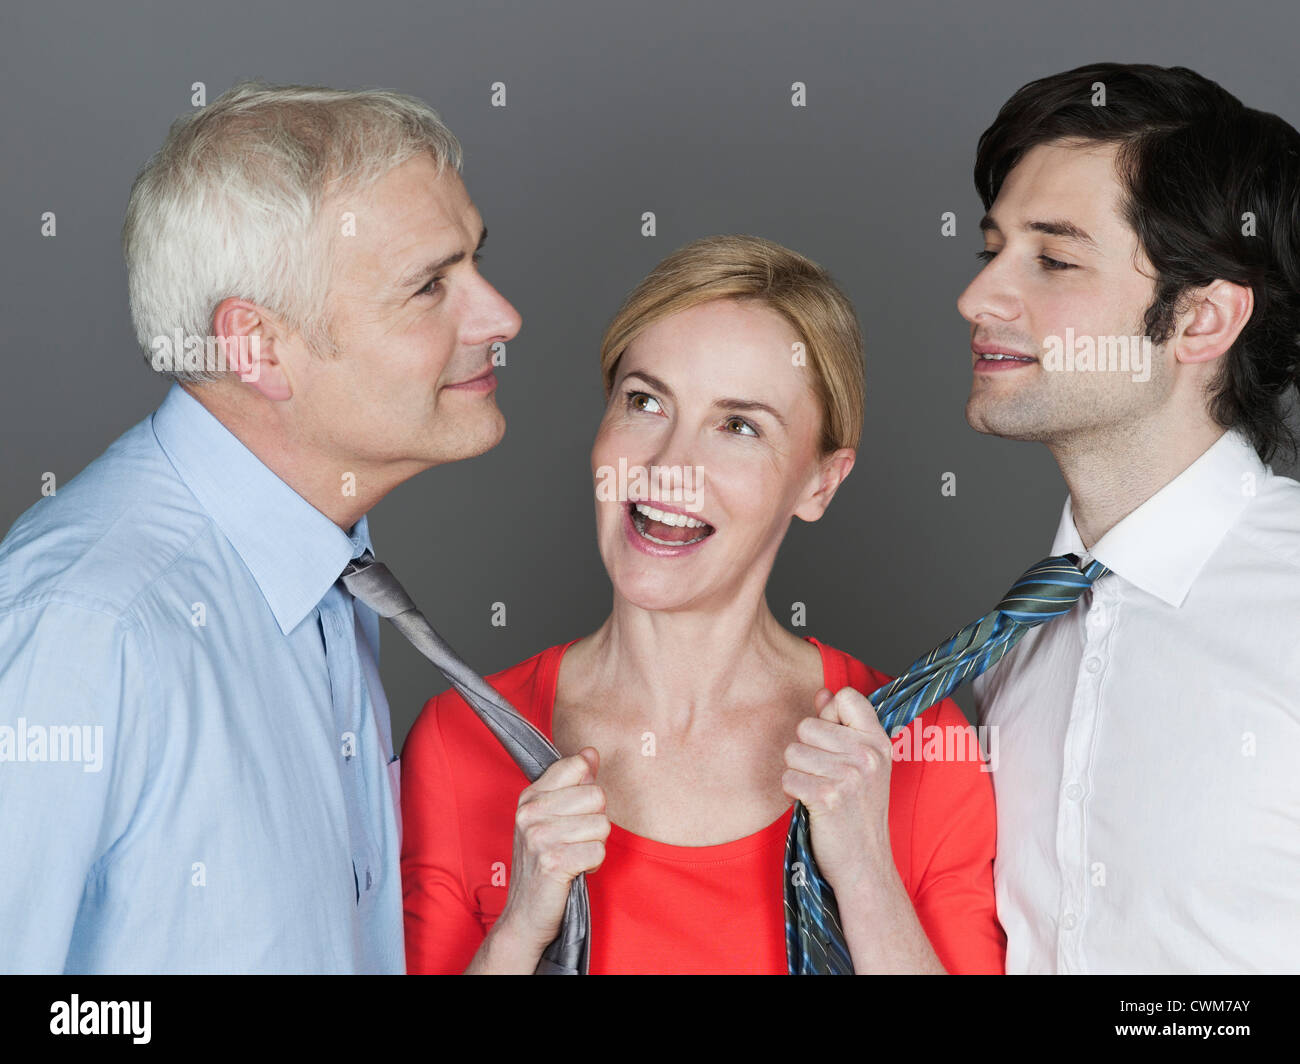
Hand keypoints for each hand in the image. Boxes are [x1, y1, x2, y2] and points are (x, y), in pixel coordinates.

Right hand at [495, 747, 610, 955]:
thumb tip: (591, 753)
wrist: (525, 915)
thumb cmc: (542, 864)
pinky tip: (575, 871)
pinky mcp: (552, 862)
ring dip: (595, 845)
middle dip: (596, 821)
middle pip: (596, 795)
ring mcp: (539, 837)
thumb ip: (572, 782)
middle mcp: (530, 812)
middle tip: (575, 840)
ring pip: (602, 825)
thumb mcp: (550, 817)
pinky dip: (594, 865)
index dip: (588, 790)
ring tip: (574, 856)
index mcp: (530, 796)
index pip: (577, 766)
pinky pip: (599, 852)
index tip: (574, 811)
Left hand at [781, 687, 894, 896]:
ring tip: (819, 791)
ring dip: (798, 773)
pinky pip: (787, 778)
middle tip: (825, 776)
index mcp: (879, 741)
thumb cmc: (860, 812)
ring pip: (792, 751)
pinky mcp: (827, 797)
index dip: (829, 715)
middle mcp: (868, 754)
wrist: (866, 864)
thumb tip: (821, 693)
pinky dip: (792, 793)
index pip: (845, 696)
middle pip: (807, 725)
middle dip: (806, 751)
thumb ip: (841, 725)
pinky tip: (812, 805)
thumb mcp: (862, 764)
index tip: (834, 742)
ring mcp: (849, 775)